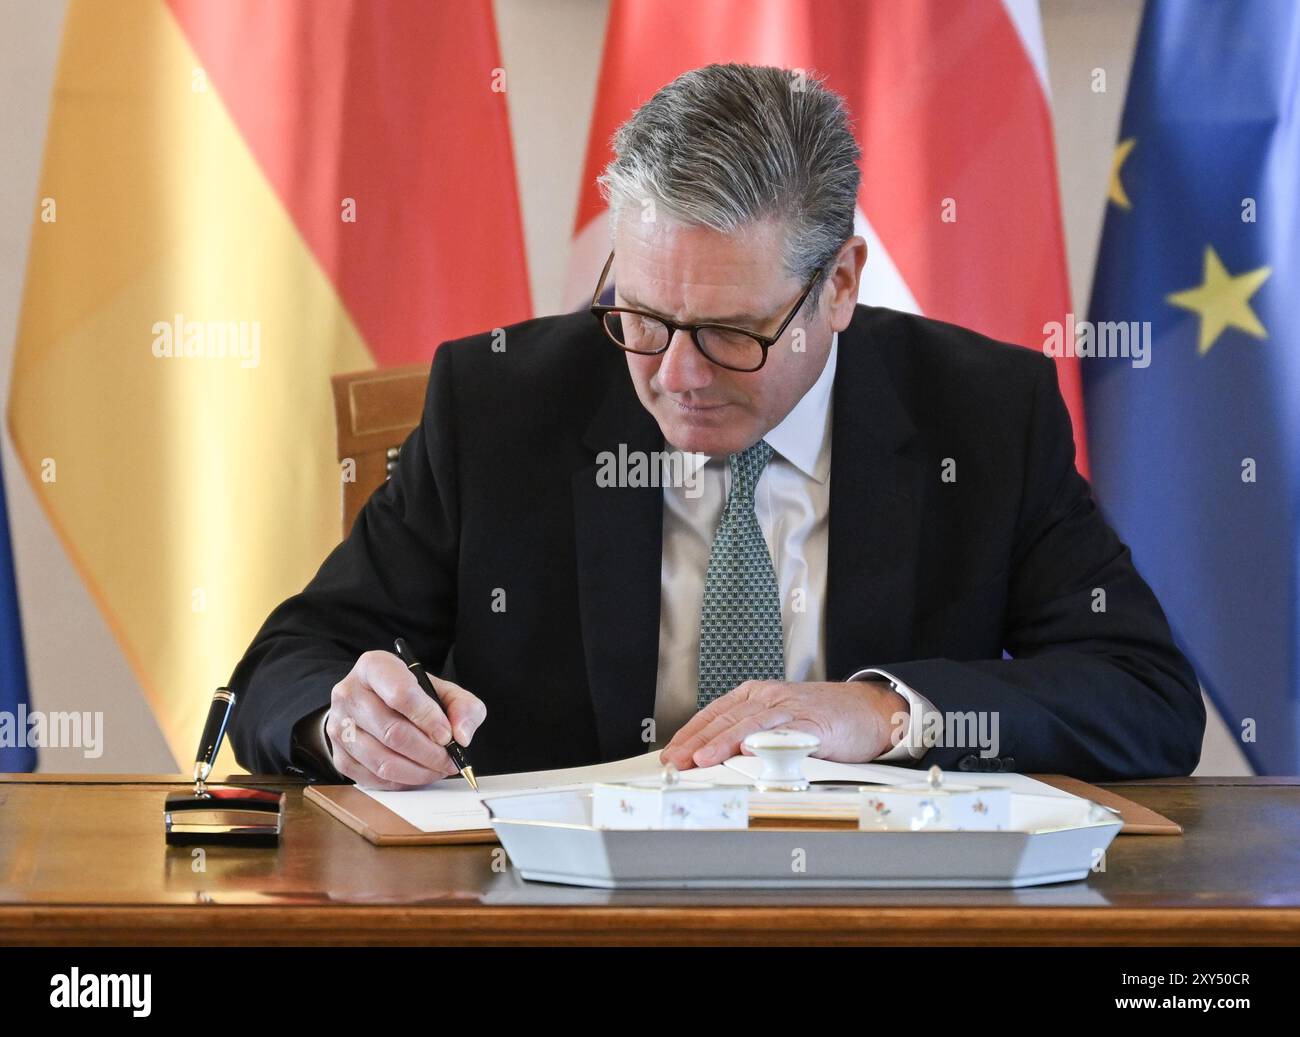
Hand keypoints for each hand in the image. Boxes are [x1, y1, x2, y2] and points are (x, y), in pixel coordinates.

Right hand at [326, 650, 485, 789]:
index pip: (401, 693)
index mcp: (374, 667)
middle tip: (449, 759)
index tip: (447, 735)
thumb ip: (463, 707)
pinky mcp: (338, 755)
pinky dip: (401, 782)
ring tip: (437, 768)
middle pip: (392, 732)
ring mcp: (338, 726)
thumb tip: (462, 736)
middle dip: (429, 752)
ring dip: (418, 771)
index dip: (428, 718)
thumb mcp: (443, 690)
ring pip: (382, 761)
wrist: (375, 704)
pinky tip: (416, 773)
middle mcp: (349, 693)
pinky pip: (372, 778)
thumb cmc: (411, 695)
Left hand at [658, 679, 908, 769]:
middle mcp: (770, 697)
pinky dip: (767, 742)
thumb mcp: (780, 721)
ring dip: (724, 742)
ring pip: (750, 723)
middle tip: (677, 761)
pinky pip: (787, 732)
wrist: (870, 710)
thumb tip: (715, 761)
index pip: (714, 714)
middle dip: (697, 742)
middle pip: (726, 718)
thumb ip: (751, 735)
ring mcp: (791, 709)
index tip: (671, 753)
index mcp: (757, 695)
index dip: (690, 734)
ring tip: (704, 759)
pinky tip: (750, 751)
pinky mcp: (814, 723)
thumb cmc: (824, 719)